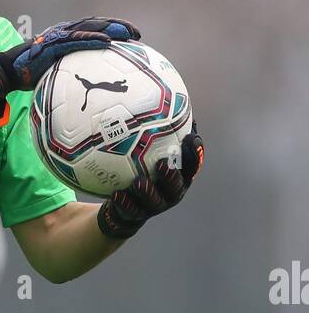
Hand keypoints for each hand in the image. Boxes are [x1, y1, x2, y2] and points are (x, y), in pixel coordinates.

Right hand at [0, 17, 140, 90]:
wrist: (10, 70)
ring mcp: (60, 35)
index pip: (95, 29)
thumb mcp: (56, 74)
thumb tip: (85, 94)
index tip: (132, 36)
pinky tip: (108, 43)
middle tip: (137, 33)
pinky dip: (93, 39)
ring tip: (127, 34)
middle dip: (119, 26)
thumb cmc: (31, 74)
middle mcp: (66, 31)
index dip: (114, 30)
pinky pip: (77, 40)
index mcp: (68, 36)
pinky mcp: (54, 42)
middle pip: (97, 25)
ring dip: (110, 29)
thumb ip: (71, 75)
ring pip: (91, 28)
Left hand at [97, 123, 204, 238]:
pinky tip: (116, 194)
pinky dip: (124, 203)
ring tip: (138, 182)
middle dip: (172, 177)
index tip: (191, 138)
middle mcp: (169, 192)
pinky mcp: (135, 215)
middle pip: (176, 187)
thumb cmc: (141, 169)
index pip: (192, 164)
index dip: (195, 153)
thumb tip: (164, 98)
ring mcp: (153, 206)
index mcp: (178, 176)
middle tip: (163, 164)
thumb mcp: (150, 151)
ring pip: (154, 202)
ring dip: (147, 192)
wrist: (124, 204)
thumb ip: (160, 132)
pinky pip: (130, 210)